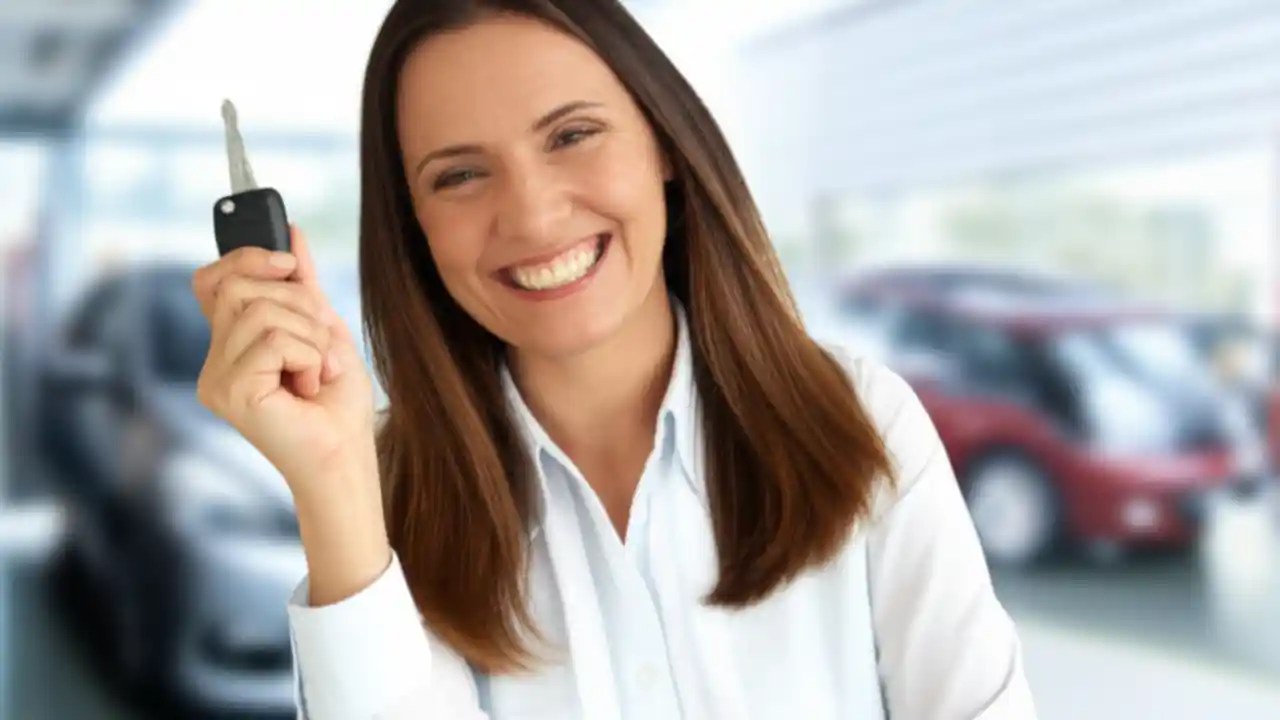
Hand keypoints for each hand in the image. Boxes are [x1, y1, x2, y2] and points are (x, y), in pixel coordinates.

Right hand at [191, 225, 375, 496]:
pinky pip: (272, 341)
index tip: (288, 264)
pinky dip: (307, 357)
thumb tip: (292, 232)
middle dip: (299, 305)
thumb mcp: (324, 329)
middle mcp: (213, 362)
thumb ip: (302, 284)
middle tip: (321, 346)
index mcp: (230, 345)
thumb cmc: (337, 403)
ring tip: (318, 372)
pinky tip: (309, 387)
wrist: (347, 455)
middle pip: (241, 287)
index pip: (212, 280)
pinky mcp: (228, 393)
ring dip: (310, 337)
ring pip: (261, 312)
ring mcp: (216, 379)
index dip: (247, 259)